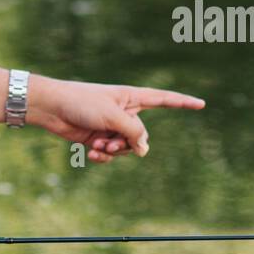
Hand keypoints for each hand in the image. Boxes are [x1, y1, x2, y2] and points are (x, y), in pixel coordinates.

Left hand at [26, 76, 204, 163]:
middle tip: (112, 141)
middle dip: (129, 143)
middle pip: (141, 135)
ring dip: (114, 150)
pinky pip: (110, 154)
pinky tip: (91, 153)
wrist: (52, 109)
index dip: (182, 102)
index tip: (201, 104)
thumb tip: (144, 150)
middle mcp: (125, 112)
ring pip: (126, 148)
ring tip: (98, 144)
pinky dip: (103, 156)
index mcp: (132, 98)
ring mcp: (112, 126)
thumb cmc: (82, 103)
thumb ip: (133, 132)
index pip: (163, 99)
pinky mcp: (99, 138)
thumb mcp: (113, 116)